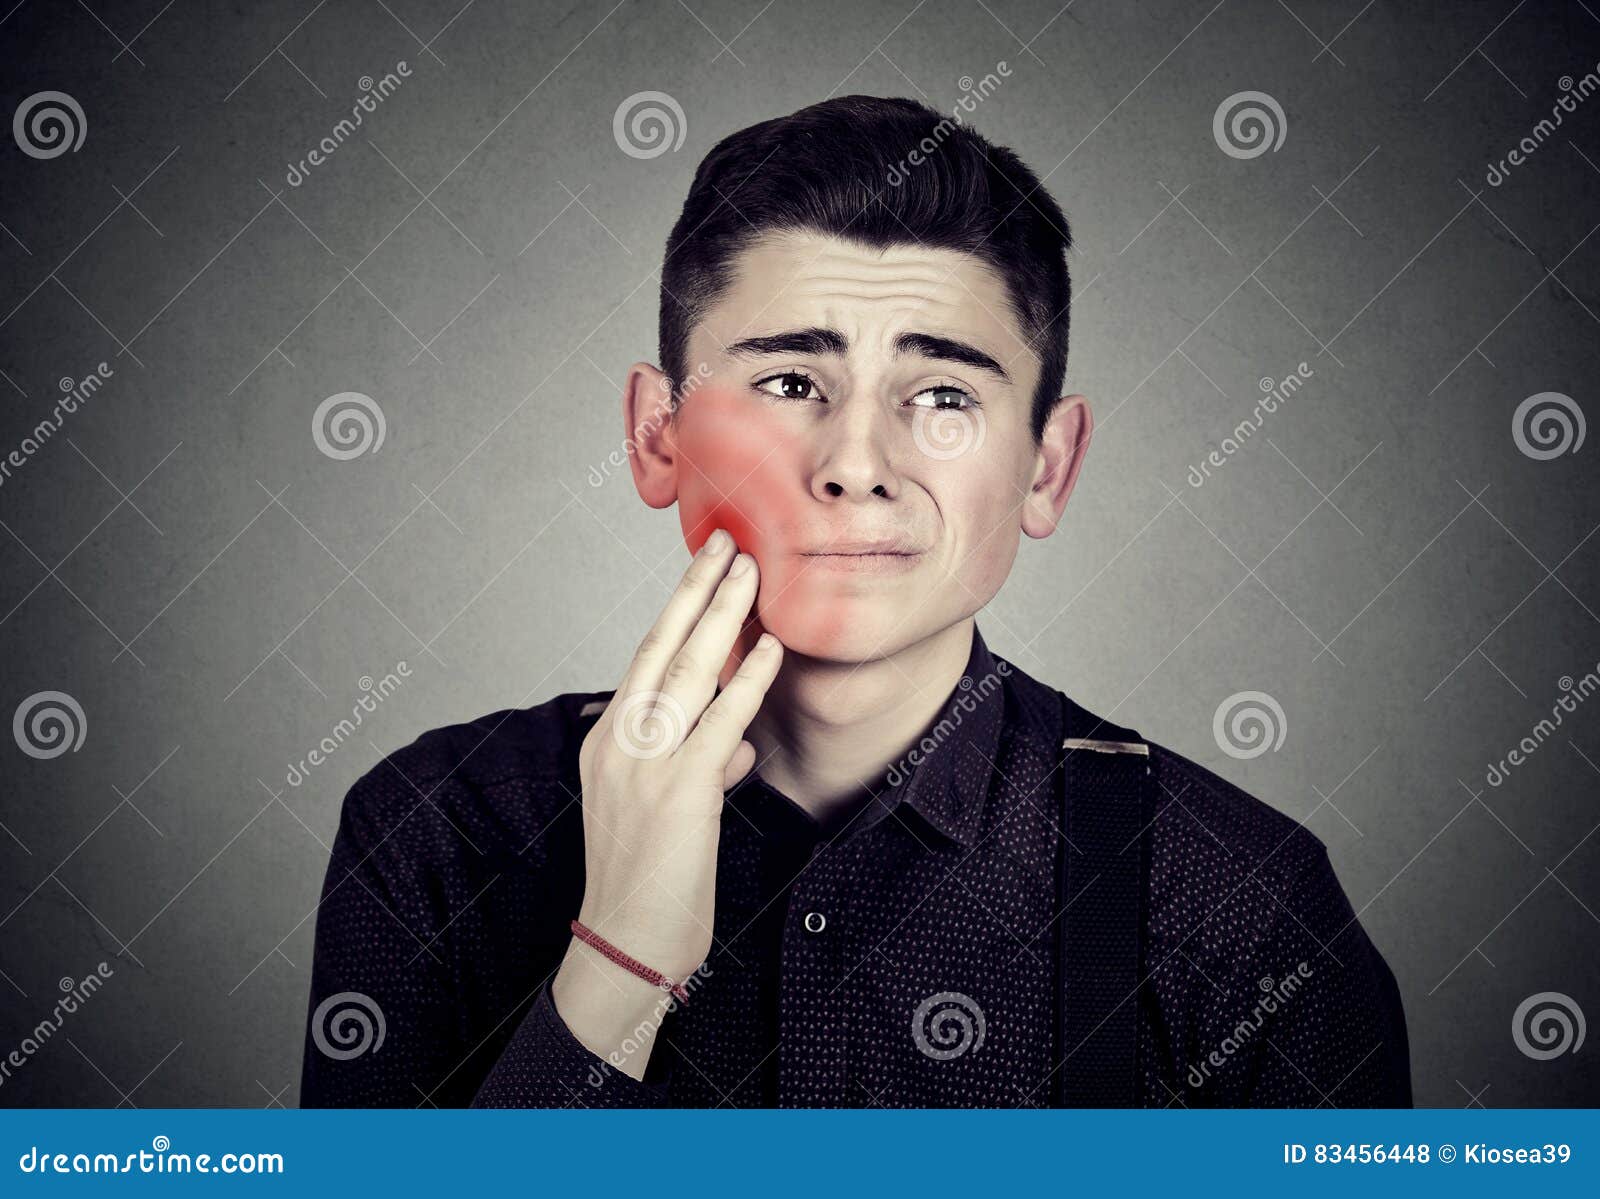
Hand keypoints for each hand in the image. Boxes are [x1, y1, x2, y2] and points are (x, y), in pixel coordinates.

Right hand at [572, 528, 781, 981]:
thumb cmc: (646, 885)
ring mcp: (646, 764)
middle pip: (660, 647)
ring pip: (688, 670)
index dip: (676, 610)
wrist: (623, 946)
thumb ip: (699, 767)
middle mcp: (619, 742)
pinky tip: (769, 649)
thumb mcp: (667, 813)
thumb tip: (736, 744)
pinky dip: (746, 681)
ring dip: (722, 614)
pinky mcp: (680, 791)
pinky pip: (720, 722)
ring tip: (749, 570)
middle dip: (696, 589)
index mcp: (607, 742)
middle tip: (726, 541)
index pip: (646, 660)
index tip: (702, 570)